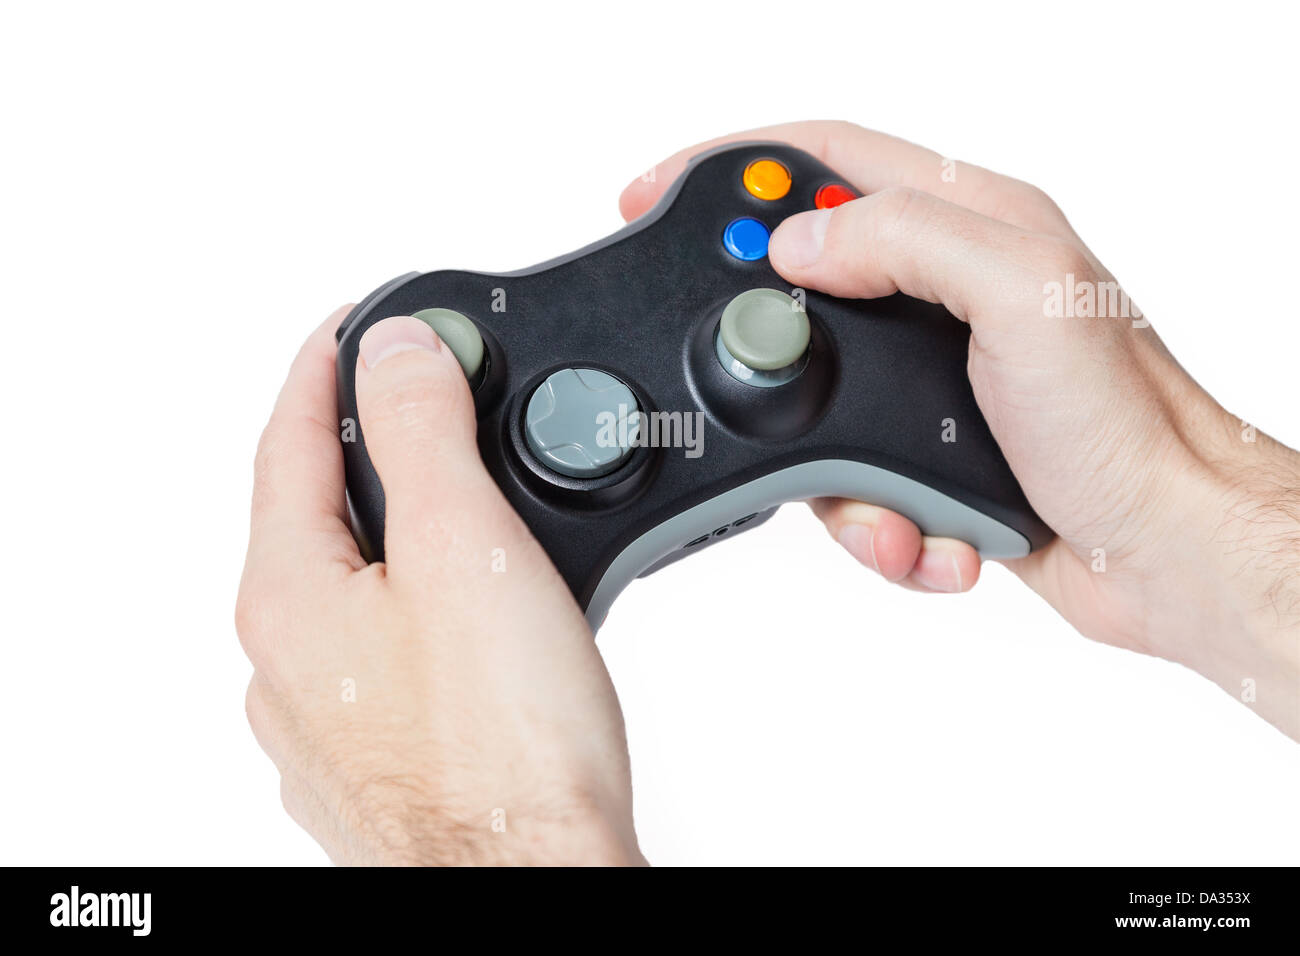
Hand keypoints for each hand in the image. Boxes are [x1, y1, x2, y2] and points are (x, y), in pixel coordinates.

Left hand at [236, 310, 642, 864]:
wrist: (534, 885)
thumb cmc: (505, 746)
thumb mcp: (463, 548)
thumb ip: (423, 433)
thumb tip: (394, 348)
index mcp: (289, 597)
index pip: (285, 442)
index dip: (321, 365)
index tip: (350, 322)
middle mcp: (287, 665)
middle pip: (309, 518)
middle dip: (363, 447)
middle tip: (413, 400)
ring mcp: (326, 723)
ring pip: (347, 593)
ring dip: (394, 530)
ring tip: (454, 500)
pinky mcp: (377, 763)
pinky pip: (380, 655)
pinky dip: (415, 606)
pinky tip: (464, 617)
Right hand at [623, 122, 1299, 737]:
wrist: (1166, 550)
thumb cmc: (1126, 425)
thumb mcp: (1021, 295)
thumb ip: (904, 240)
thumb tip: (797, 243)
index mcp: (973, 224)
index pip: (826, 158)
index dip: (734, 167)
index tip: (660, 194)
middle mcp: (947, 293)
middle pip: (801, 287)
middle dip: (767, 354)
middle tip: (748, 393)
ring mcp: (933, 379)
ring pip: (814, 406)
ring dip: (835, 474)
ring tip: (895, 510)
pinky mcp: (928, 452)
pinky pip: (852, 480)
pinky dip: (879, 522)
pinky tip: (933, 534)